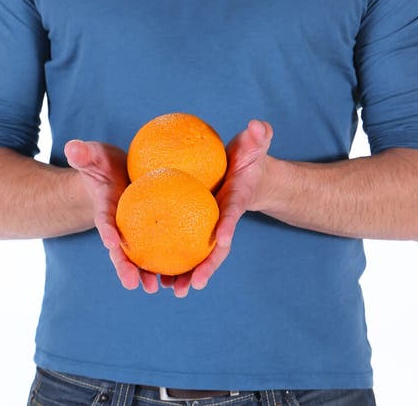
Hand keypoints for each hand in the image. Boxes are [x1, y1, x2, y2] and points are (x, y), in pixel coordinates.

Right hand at [64, 139, 160, 293]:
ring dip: (144, 273)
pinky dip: (165, 261)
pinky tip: (178, 275)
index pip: (104, 220)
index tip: (110, 241)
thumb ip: (83, 154)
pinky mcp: (148, 230)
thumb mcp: (93, 157)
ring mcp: (132, 230)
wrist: (113, 175)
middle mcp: (118, 225)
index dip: (106, 230)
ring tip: (155, 288)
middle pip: (120, 248)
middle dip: (124, 266)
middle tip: (132, 284)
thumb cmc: (102, 166)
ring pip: (138, 255)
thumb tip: (71, 146)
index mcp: (105, 208)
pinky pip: (158, 247)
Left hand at [163, 119, 272, 297]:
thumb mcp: (254, 145)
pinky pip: (185, 244)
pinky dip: (176, 260)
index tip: (222, 238)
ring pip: (200, 254)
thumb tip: (259, 126)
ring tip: (173, 290)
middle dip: (206, 267)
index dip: (228, 225)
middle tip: (192, 285)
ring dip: (189, 273)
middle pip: (216, 247)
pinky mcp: (198, 226)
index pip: (232, 213)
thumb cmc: (249, 158)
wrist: (247, 173)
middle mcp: (223, 219)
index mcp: (236, 201)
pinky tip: (158, 274)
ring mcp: (210, 226)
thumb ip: (258, 136)